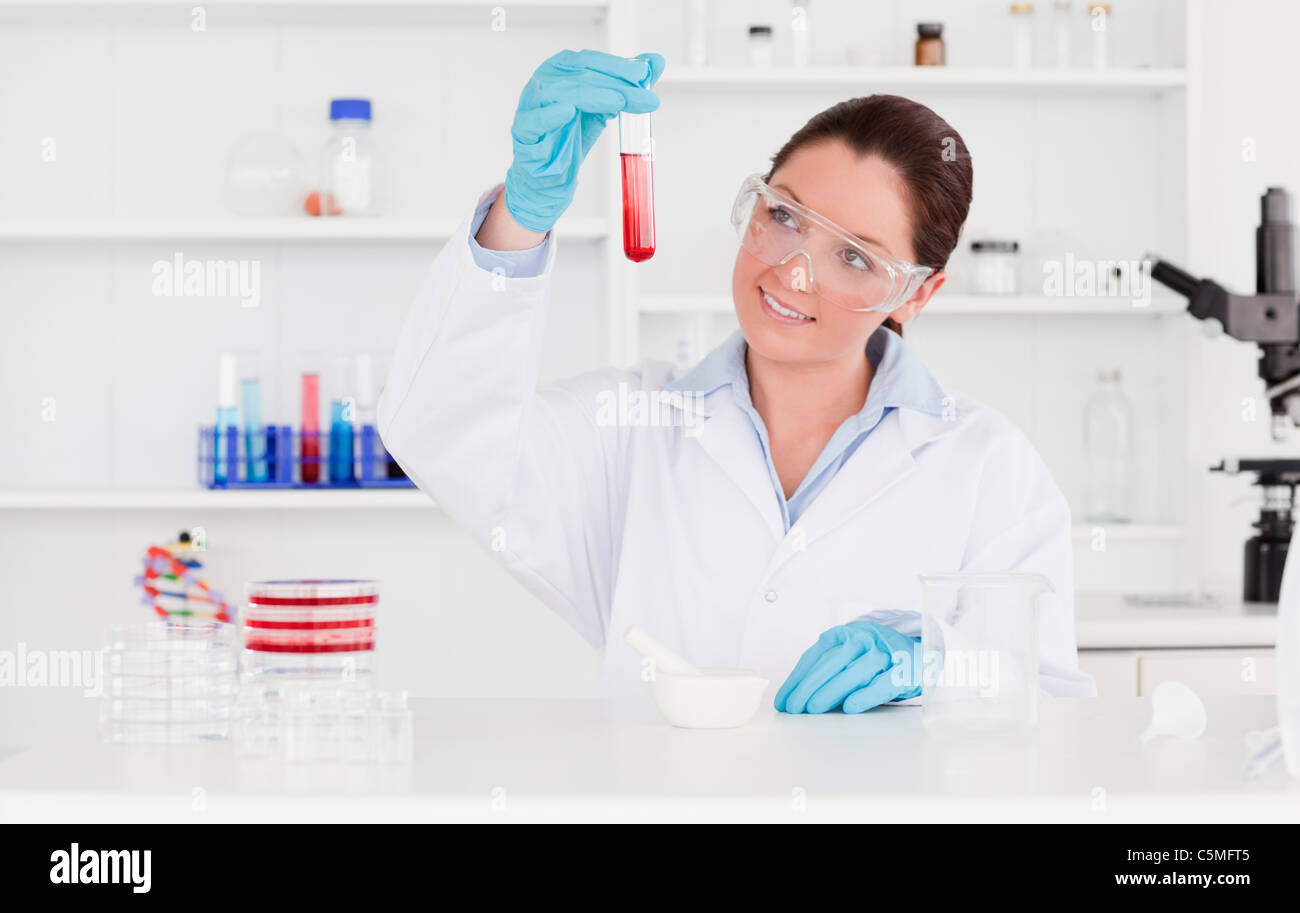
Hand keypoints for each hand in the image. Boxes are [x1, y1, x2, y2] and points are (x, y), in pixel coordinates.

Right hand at [504, 49, 664, 232]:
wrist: (548, 173)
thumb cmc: (570, 135)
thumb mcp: (604, 107)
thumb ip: (628, 83)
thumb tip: (655, 62)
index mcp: (562, 69)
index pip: (591, 61)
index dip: (618, 66)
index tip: (644, 74)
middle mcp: (545, 81)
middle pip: (581, 77)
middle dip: (616, 85)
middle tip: (644, 95)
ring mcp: (530, 104)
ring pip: (561, 93)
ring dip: (592, 96)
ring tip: (618, 101)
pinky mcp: (522, 130)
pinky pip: (533, 120)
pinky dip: (549, 115)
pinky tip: (567, 111)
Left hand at [775, 622, 920, 713]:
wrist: (921, 655)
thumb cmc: (875, 661)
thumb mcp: (849, 657)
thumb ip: (826, 671)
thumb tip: (795, 698)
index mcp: (845, 633)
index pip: (815, 655)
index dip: (797, 678)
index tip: (782, 700)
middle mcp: (865, 638)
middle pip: (833, 662)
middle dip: (809, 686)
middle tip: (793, 708)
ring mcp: (886, 652)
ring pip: (856, 670)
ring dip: (832, 690)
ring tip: (812, 709)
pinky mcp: (905, 670)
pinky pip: (884, 682)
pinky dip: (866, 695)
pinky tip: (850, 707)